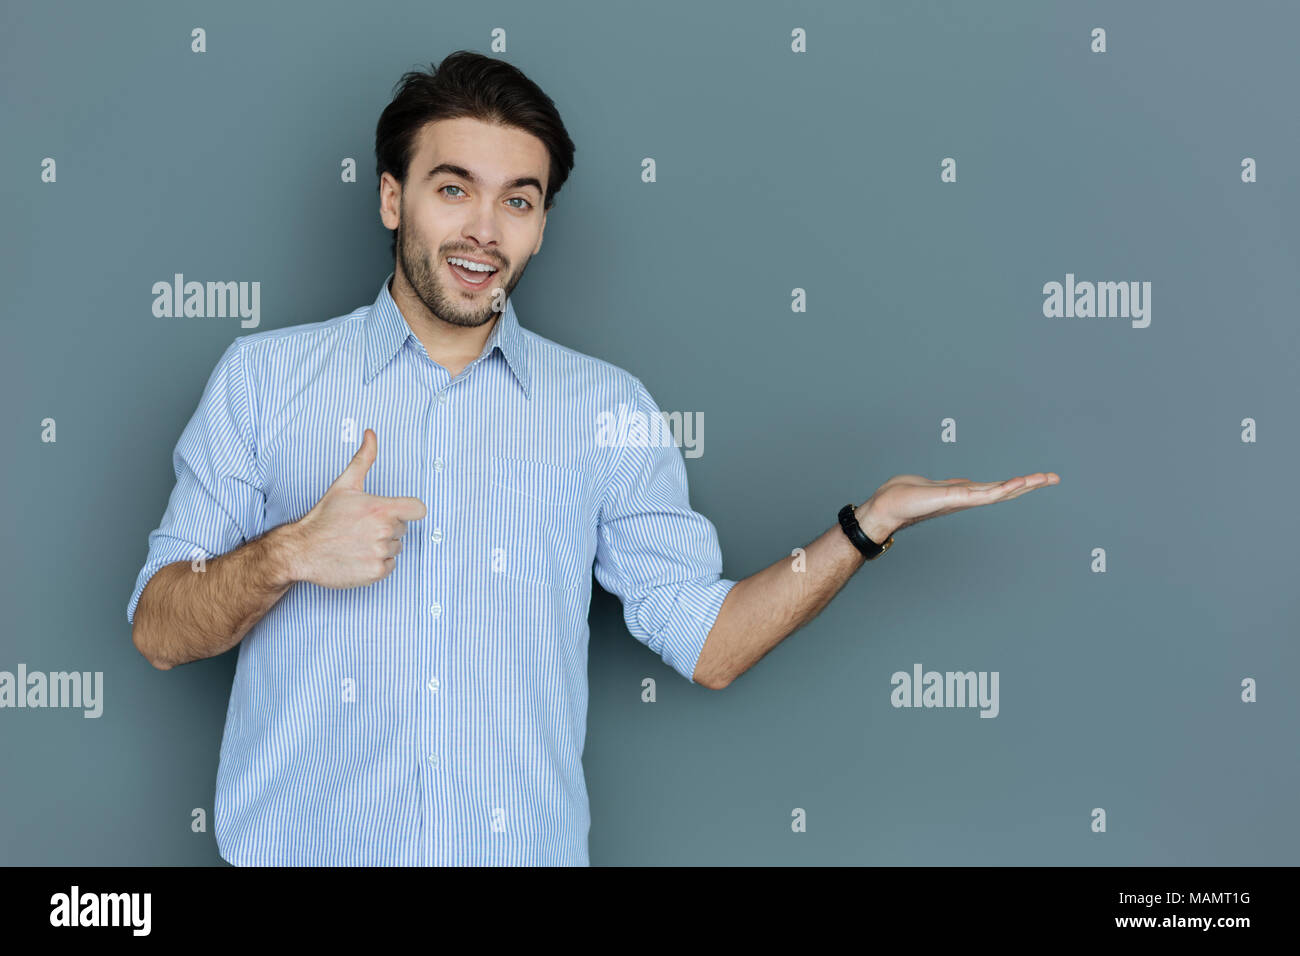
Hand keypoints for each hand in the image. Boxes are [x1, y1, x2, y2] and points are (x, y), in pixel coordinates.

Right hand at [285, 428, 426, 588]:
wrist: (302, 550)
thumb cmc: (324, 518)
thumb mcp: (344, 485)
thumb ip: (364, 459)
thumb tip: (370, 434)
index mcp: (381, 508)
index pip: (418, 510)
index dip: (409, 510)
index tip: (398, 512)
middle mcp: (384, 530)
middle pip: (403, 529)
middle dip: (387, 527)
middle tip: (362, 527)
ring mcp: (380, 552)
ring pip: (396, 547)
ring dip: (382, 546)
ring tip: (358, 542)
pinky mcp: (376, 572)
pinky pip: (390, 566)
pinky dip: (377, 563)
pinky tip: (359, 556)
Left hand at [858, 471, 1059, 540]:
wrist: (885, 507)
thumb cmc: (903, 497)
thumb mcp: (935, 486)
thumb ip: (953, 486)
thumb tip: (964, 484)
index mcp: (963, 494)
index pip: (997, 488)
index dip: (1018, 484)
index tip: (1039, 478)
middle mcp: (966, 498)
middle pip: (1004, 491)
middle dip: (1030, 485)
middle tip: (1055, 477)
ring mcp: (962, 499)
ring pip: (998, 492)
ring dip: (1022, 485)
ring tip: (1044, 478)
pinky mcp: (954, 498)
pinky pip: (982, 494)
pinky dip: (1001, 489)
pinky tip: (1017, 483)